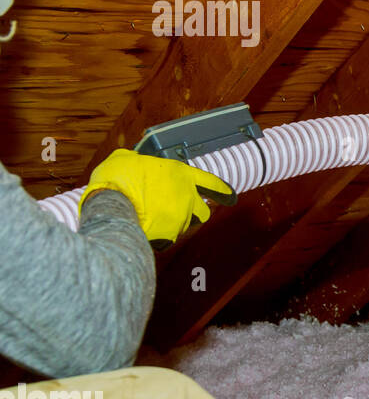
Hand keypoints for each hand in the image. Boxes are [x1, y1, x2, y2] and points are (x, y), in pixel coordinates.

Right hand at [79, 149, 235, 247]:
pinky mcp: (170, 235)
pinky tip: (147, 233)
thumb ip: (136, 160)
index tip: (230, 197)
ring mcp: (181, 217)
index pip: (212, 183)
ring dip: (174, 225)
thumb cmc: (116, 178)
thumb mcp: (125, 159)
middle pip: (203, 211)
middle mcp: (187, 196)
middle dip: (194, 213)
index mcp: (181, 174)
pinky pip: (168, 240)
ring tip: (154, 220)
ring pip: (184, 226)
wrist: (110, 204)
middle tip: (178, 212)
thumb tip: (131, 159)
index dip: (223, 191)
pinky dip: (160, 238)